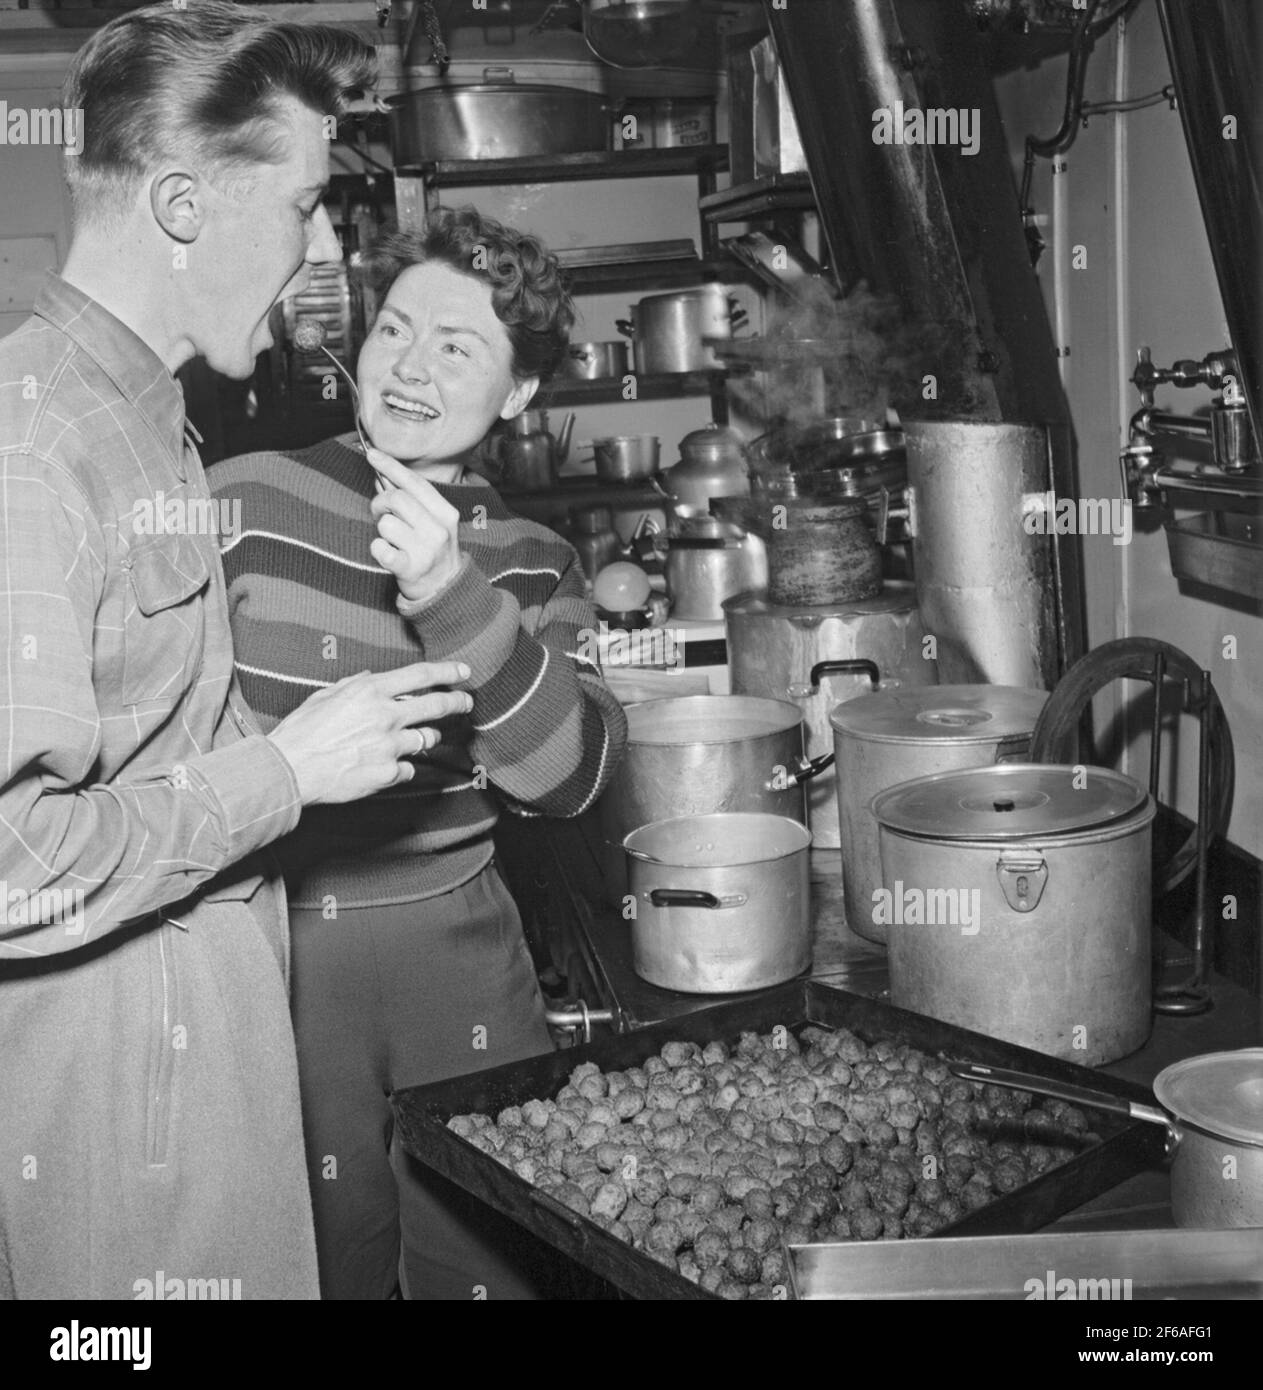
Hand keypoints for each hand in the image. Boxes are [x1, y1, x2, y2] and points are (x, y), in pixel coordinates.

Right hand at [268, 661, 472, 804]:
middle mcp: (386, 716)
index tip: (464, 671)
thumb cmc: (302, 731)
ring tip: (414, 739)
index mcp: (370, 691)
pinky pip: (409, 768)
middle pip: (437, 705)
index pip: (421, 674)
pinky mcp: (389, 773)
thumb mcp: (326, 696)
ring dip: (426, 737)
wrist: (290, 770)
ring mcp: (390, 746)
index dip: (448, 671)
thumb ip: (354, 684)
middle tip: (466, 702)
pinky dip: (401, 767)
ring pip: (427, 739)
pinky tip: (384, 765)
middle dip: (458, 702)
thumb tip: (373, 674)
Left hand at [367, 447, 462, 604]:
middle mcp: (438, 530)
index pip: (415, 483)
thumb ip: (408, 499)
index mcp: (445, 513)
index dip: (391, 466)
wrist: (444, 589)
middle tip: (380, 514)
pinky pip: (380, 549)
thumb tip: (382, 476)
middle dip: (380, 503)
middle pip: (397, 499)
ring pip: (386, 523)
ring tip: (389, 538)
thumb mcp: (430, 522)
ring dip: (381, 529)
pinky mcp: (410, 569)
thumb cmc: (432, 550)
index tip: (371, 454)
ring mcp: (425, 550)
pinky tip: (386, 553)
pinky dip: (377, 549)